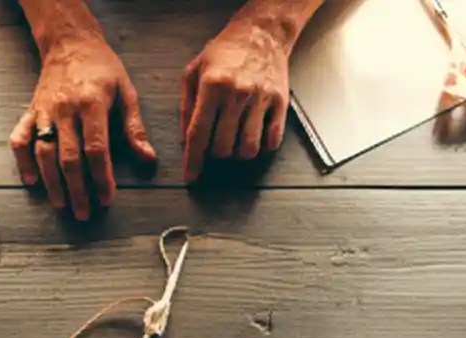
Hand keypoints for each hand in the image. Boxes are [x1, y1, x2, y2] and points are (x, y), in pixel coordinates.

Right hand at [10, 30, 155, 220]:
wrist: (71, 42)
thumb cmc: (103, 68)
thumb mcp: (127, 92)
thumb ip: (134, 128)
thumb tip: (148, 159)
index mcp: (91, 104)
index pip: (96, 149)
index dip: (101, 177)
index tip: (107, 198)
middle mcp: (64, 109)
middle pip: (68, 157)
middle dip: (77, 189)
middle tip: (84, 213)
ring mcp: (44, 111)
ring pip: (43, 152)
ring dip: (51, 182)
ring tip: (61, 205)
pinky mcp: (30, 111)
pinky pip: (20, 138)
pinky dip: (22, 160)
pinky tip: (31, 180)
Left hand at [181, 14, 290, 181]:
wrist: (261, 33)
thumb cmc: (225, 51)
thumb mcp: (194, 71)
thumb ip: (186, 106)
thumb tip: (185, 139)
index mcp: (212, 85)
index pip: (199, 133)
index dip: (193, 160)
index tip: (191, 176)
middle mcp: (237, 93)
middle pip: (223, 146)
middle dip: (217, 153)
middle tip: (217, 143)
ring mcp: (261, 99)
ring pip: (248, 149)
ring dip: (239, 154)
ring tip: (235, 142)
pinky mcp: (280, 102)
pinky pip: (272, 140)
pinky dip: (263, 147)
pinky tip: (255, 138)